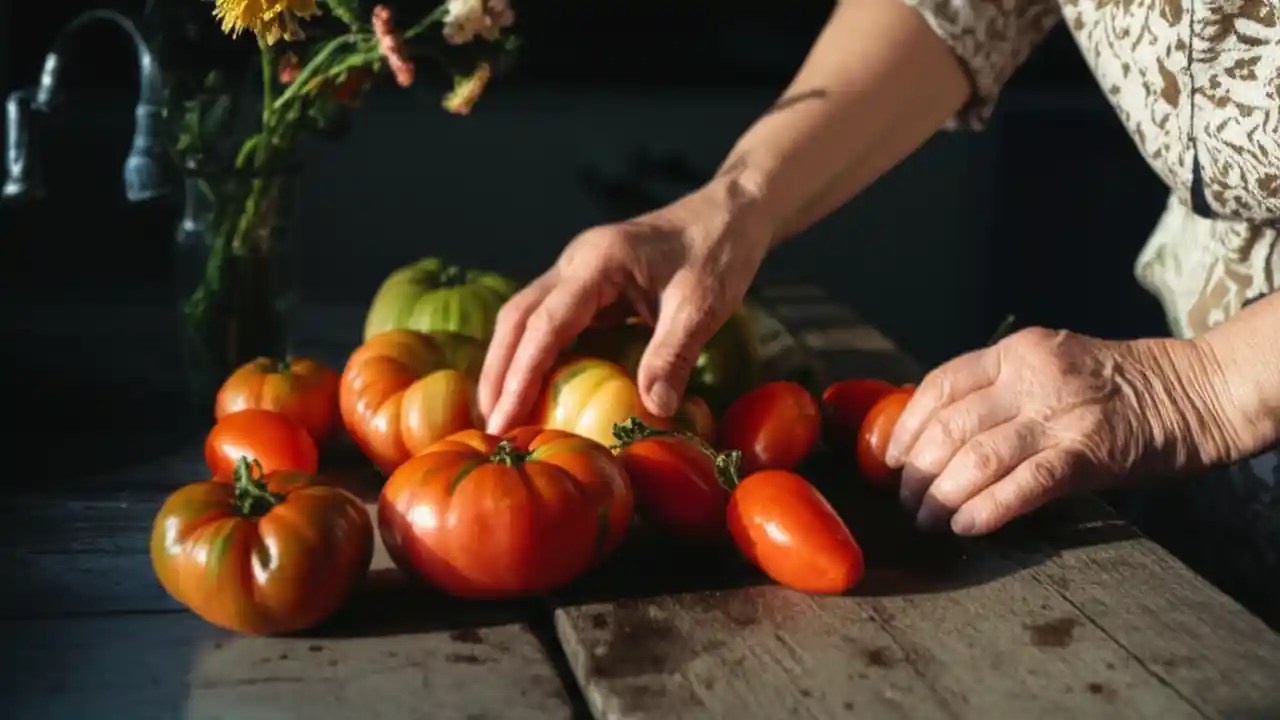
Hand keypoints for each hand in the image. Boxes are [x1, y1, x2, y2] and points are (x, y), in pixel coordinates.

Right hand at [478, 177, 770, 434]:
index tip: (504, 418)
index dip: (521, 374)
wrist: (730, 213)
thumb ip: (673, 354)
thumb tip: (653, 410)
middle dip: (498, 372)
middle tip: (490, 427)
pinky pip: (550, 323)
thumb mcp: (703, 304)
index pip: (546, 324)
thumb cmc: (719, 251)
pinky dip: (534, 356)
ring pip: (526, 319)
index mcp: (598, 262)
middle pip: (517, 319)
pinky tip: (534, 391)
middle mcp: (576, 263)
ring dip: (508, 364)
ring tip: (500, 416)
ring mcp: (579, 273)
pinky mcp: (590, 286)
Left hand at [882, 327, 1238, 535]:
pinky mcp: (1085, 456)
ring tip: (928, 520)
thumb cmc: (1110, 386)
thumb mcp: (1045, 366)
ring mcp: (1059, 417)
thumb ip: (995, 389)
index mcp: (1015, 353)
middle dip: (918, 472)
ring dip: (941, 497)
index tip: (891, 458)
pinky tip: (965, 525)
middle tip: (907, 501)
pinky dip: (985, 510)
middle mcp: (1030, 380)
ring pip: (976, 459)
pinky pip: (1021, 487)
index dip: (906, 427)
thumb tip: (933, 430)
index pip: (939, 386)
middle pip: (950, 428)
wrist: (1189, 393)